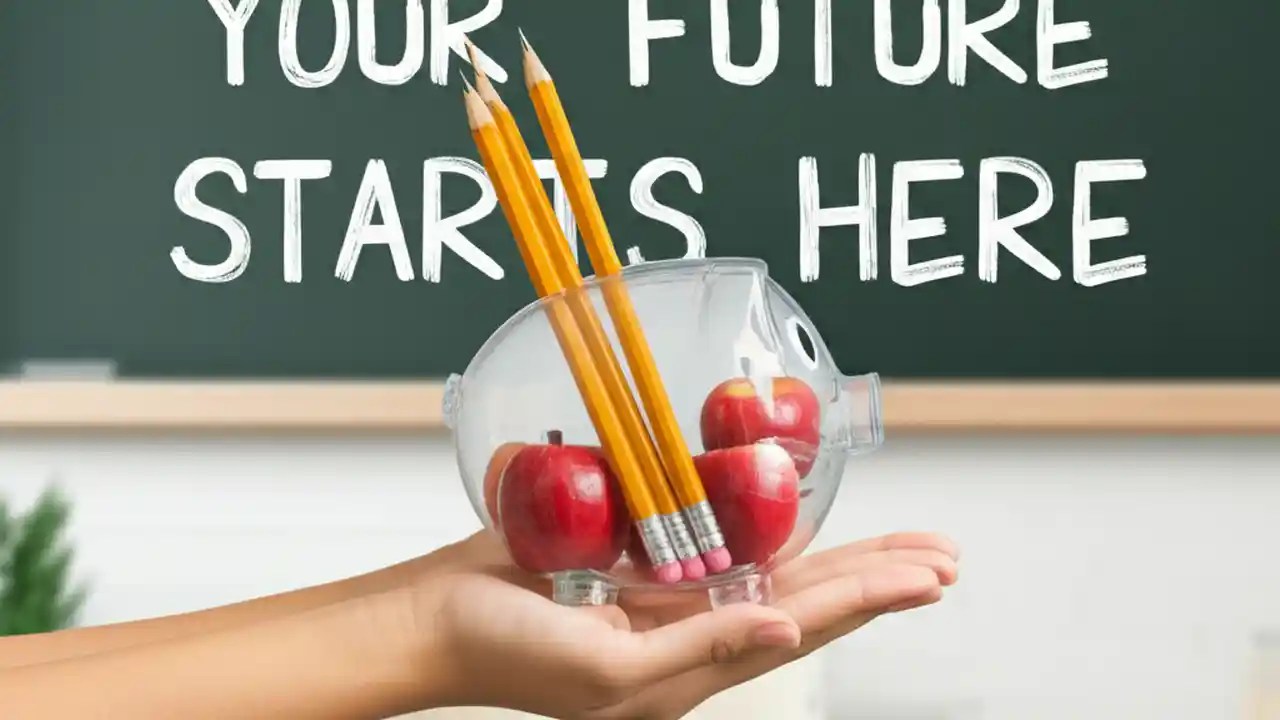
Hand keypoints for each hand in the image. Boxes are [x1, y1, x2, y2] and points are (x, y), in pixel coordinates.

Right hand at [412, 530, 958, 718]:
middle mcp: (694, 628)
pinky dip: (764, 519)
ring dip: (841, 548)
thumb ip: (699, 653)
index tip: (931, 574)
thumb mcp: (608, 675)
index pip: (805, 624)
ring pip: (776, 563)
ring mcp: (669, 591)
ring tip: (903, 539)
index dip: (872, 597)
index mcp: (694, 668)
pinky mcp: (638, 554)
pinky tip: (799, 508)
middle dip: (878, 575)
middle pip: (809, 594)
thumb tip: (786, 627)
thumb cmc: (507, 654)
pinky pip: (714, 531)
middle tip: (943, 553)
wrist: (433, 616)